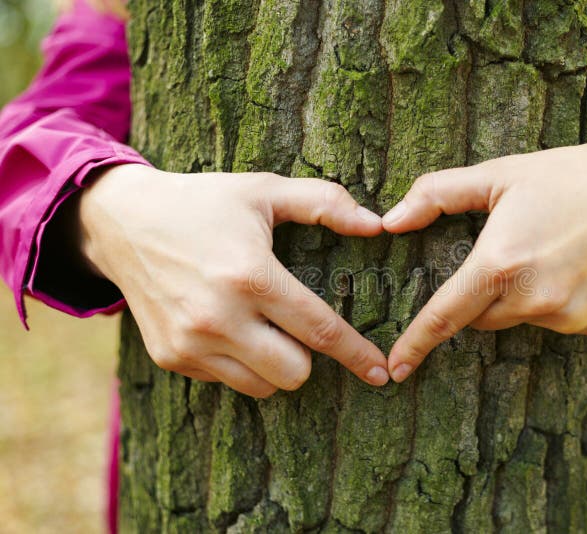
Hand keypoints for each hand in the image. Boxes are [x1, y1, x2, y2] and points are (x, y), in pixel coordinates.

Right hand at [78, 164, 389, 396]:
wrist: (122, 222)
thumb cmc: (203, 203)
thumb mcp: (262, 190)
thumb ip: (324, 203)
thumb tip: (377, 224)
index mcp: (250, 276)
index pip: (319, 330)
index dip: (357, 354)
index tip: (381, 372)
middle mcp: (218, 318)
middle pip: (294, 373)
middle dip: (309, 358)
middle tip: (297, 328)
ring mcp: (190, 343)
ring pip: (262, 387)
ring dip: (275, 365)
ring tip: (263, 328)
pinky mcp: (170, 357)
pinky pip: (226, 380)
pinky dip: (239, 364)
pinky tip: (227, 328)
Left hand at [383, 123, 586, 381]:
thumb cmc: (565, 175)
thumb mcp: (497, 174)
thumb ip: (435, 195)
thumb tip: (389, 222)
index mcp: (500, 263)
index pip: (445, 315)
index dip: (416, 342)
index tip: (397, 367)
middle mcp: (533, 299)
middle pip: (481, 316)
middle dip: (481, 294)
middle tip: (510, 251)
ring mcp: (568, 317)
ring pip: (518, 320)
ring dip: (520, 298)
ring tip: (550, 252)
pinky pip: (555, 323)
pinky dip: (553, 303)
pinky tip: (575, 267)